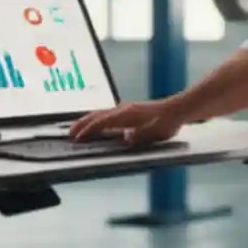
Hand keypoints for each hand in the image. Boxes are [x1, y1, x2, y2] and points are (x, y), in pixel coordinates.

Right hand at [69, 100, 185, 145]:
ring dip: (88, 120)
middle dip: (82, 124)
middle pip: (98, 115)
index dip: (89, 130)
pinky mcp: (129, 111)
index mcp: (128, 114)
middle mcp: (124, 110)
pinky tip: (96, 124)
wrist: (178, 109)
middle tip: (69, 134)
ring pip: (101, 113)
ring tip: (76, 128)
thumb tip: (126, 138)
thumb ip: (141, 135)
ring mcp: (126, 109)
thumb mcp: (156, 132)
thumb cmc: (168, 122)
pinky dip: (97, 119)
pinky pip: (107, 114)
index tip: (77, 138)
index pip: (103, 122)